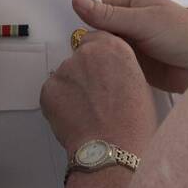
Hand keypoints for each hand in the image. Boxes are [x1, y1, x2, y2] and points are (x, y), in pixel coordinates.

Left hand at [39, 30, 158, 159]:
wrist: (113, 148)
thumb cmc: (132, 124)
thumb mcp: (138, 83)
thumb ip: (119, 68)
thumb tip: (109, 74)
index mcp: (113, 47)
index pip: (96, 39)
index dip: (98, 59)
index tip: (100, 71)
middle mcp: (86, 53)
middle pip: (79, 58)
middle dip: (84, 75)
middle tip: (96, 99)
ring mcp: (64, 70)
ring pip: (65, 76)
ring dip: (72, 90)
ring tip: (87, 113)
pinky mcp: (48, 88)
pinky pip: (52, 93)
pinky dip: (59, 104)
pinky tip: (75, 118)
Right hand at [71, 0, 187, 93]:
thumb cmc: (182, 34)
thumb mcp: (143, 21)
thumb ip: (108, 15)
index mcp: (131, 3)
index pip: (97, 5)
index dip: (82, 16)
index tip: (66, 31)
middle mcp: (128, 23)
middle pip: (97, 29)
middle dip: (86, 40)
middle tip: (70, 56)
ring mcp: (131, 46)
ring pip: (103, 49)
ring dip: (94, 57)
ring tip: (76, 69)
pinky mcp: (134, 67)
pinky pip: (113, 66)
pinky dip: (104, 71)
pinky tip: (89, 78)